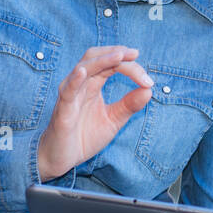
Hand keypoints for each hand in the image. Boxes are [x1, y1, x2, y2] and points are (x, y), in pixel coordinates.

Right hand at [37, 45, 152, 180]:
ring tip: (119, 56)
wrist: (63, 159)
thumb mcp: (114, 120)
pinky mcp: (63, 109)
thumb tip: (150, 89)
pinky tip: (84, 72)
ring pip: (83, 68)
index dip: (130, 66)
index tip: (148, 80)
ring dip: (102, 60)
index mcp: (93, 85)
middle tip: (135, 54)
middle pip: (96, 58)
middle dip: (116, 53)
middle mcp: (80, 85)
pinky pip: (67, 91)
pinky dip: (75, 80)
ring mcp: (70, 95)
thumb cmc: (85, 137)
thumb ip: (129, 105)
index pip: (111, 65)